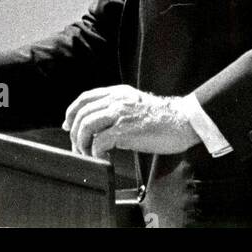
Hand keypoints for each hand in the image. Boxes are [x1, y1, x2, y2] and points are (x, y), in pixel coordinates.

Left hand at [63, 85, 199, 158]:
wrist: (183, 121)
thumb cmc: (162, 119)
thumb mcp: (135, 106)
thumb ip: (118, 110)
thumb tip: (99, 128)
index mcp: (118, 92)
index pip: (86, 97)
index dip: (72, 112)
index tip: (68, 126)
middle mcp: (117, 99)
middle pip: (82, 113)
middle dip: (75, 134)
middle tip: (78, 148)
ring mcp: (121, 113)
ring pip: (86, 125)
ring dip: (82, 144)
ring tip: (89, 155)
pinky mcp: (126, 129)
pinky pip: (99, 142)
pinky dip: (95, 153)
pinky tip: (102, 158)